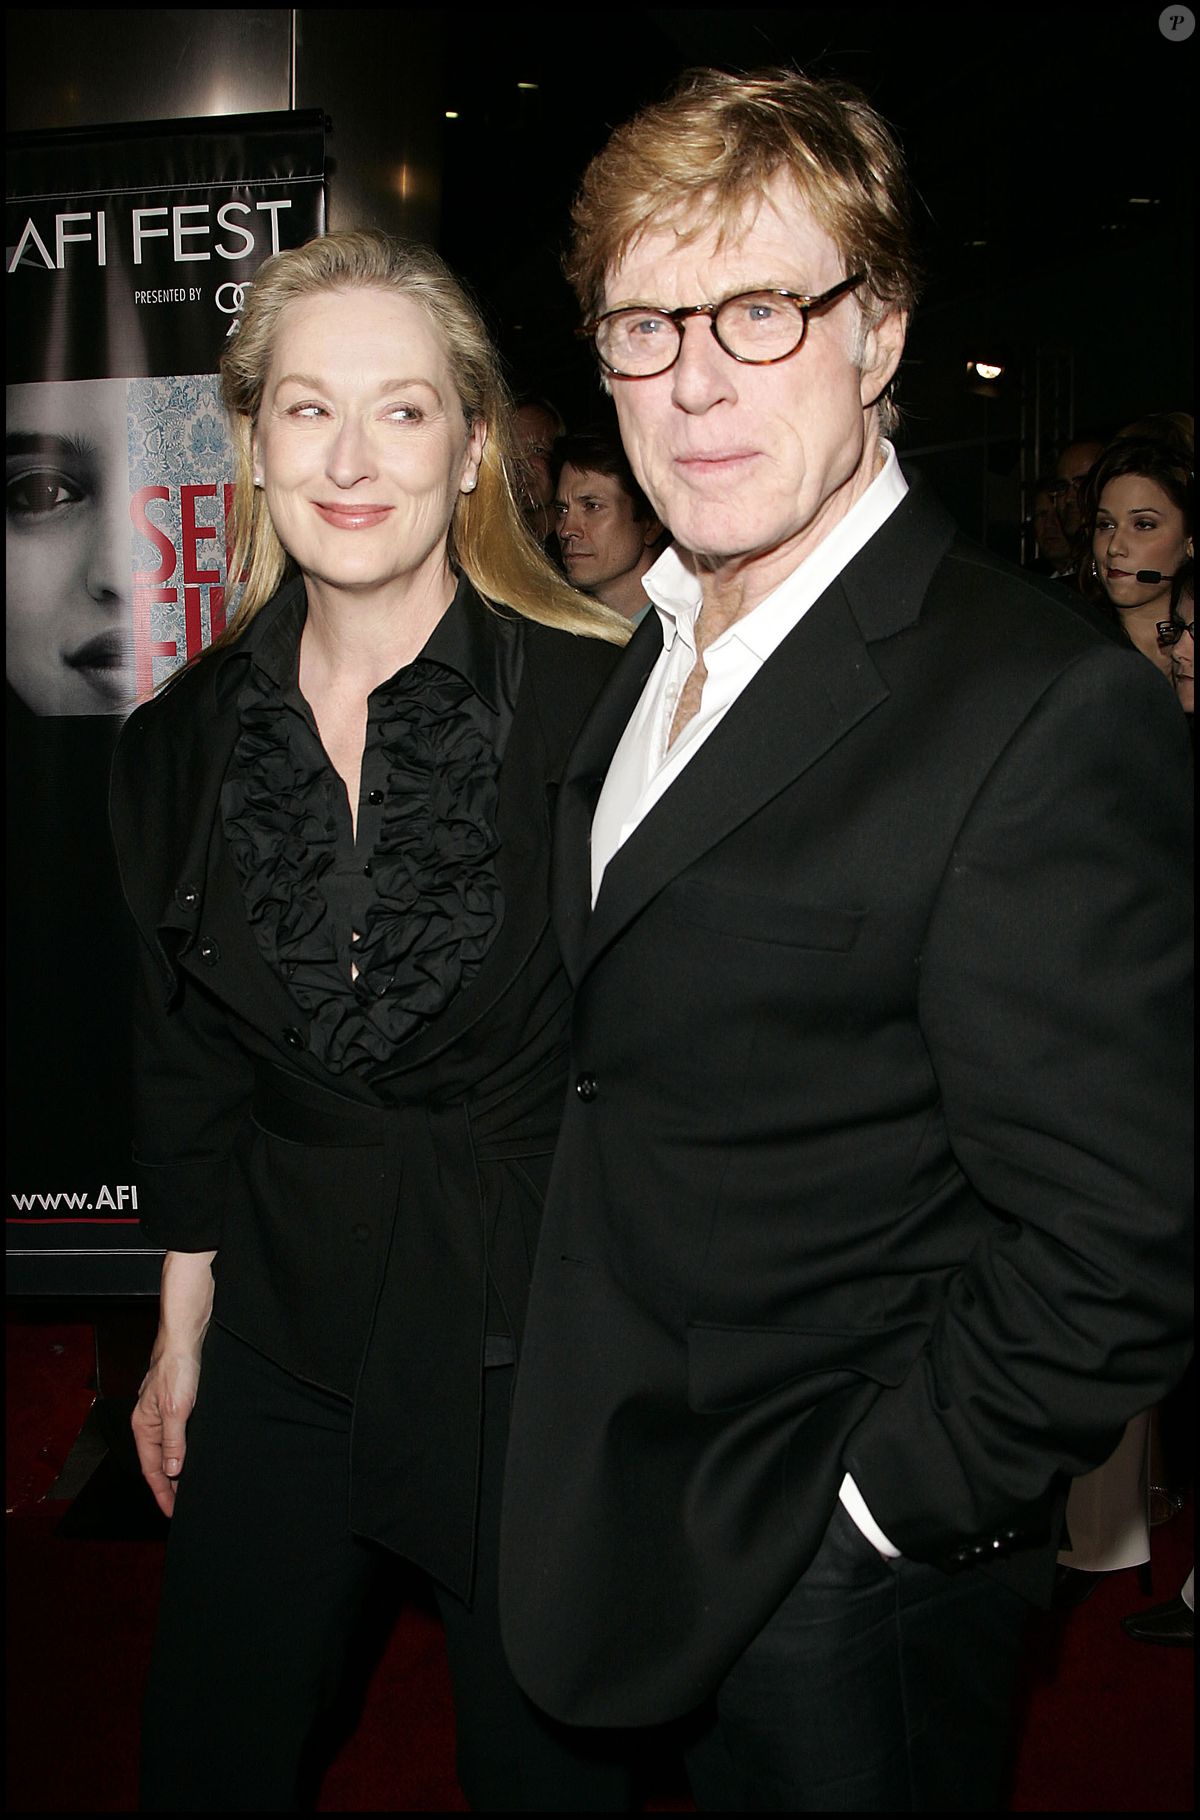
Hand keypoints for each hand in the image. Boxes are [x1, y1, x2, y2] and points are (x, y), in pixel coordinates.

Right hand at [131, 1345, 201, 1517]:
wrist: (184, 1338)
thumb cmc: (176, 1368)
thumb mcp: (177, 1409)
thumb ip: (174, 1442)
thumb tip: (172, 1472)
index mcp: (144, 1426)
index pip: (151, 1469)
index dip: (162, 1492)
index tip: (172, 1512)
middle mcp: (150, 1422)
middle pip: (158, 1463)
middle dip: (169, 1486)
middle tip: (183, 1506)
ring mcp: (162, 1413)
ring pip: (169, 1450)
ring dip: (178, 1468)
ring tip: (189, 1487)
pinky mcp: (175, 1404)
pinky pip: (178, 1436)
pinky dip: (184, 1450)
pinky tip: (194, 1455)